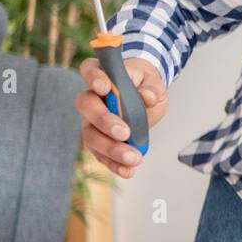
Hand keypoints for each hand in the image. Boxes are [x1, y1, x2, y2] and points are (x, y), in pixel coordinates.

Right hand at [75, 56, 167, 177]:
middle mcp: (91, 98)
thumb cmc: (146, 85)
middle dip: (104, 121)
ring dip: (111, 149)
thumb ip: (151, 87)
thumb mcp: (154, 82)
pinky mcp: (99, 141)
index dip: (93, 78)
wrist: (146, 98)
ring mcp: (92, 122)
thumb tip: (147, 96)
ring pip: (91, 135)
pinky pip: (101, 155)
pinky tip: (128, 171)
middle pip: (86, 106)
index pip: (89, 70)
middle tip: (124, 133)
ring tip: (133, 158)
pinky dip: (115, 164)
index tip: (105, 88)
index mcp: (102, 76)